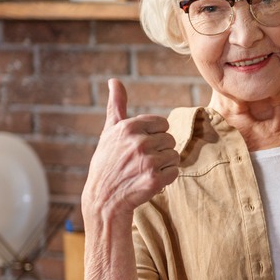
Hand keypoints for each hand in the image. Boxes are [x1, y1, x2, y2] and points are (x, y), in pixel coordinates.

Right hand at [81, 79, 179, 221]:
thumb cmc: (108, 162)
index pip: (162, 124)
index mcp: (129, 127)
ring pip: (174, 156)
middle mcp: (138, 142)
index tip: (140, 146)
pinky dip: (166, 178)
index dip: (154, 136)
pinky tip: (149, 181)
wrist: (104, 197)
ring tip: (144, 171)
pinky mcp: (155, 180)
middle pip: (170, 140)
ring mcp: (147, 162)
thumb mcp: (110, 132)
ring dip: (164, 165)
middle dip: (160, 151)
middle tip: (140, 162)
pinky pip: (175, 172)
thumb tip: (114, 81)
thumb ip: (117, 105)